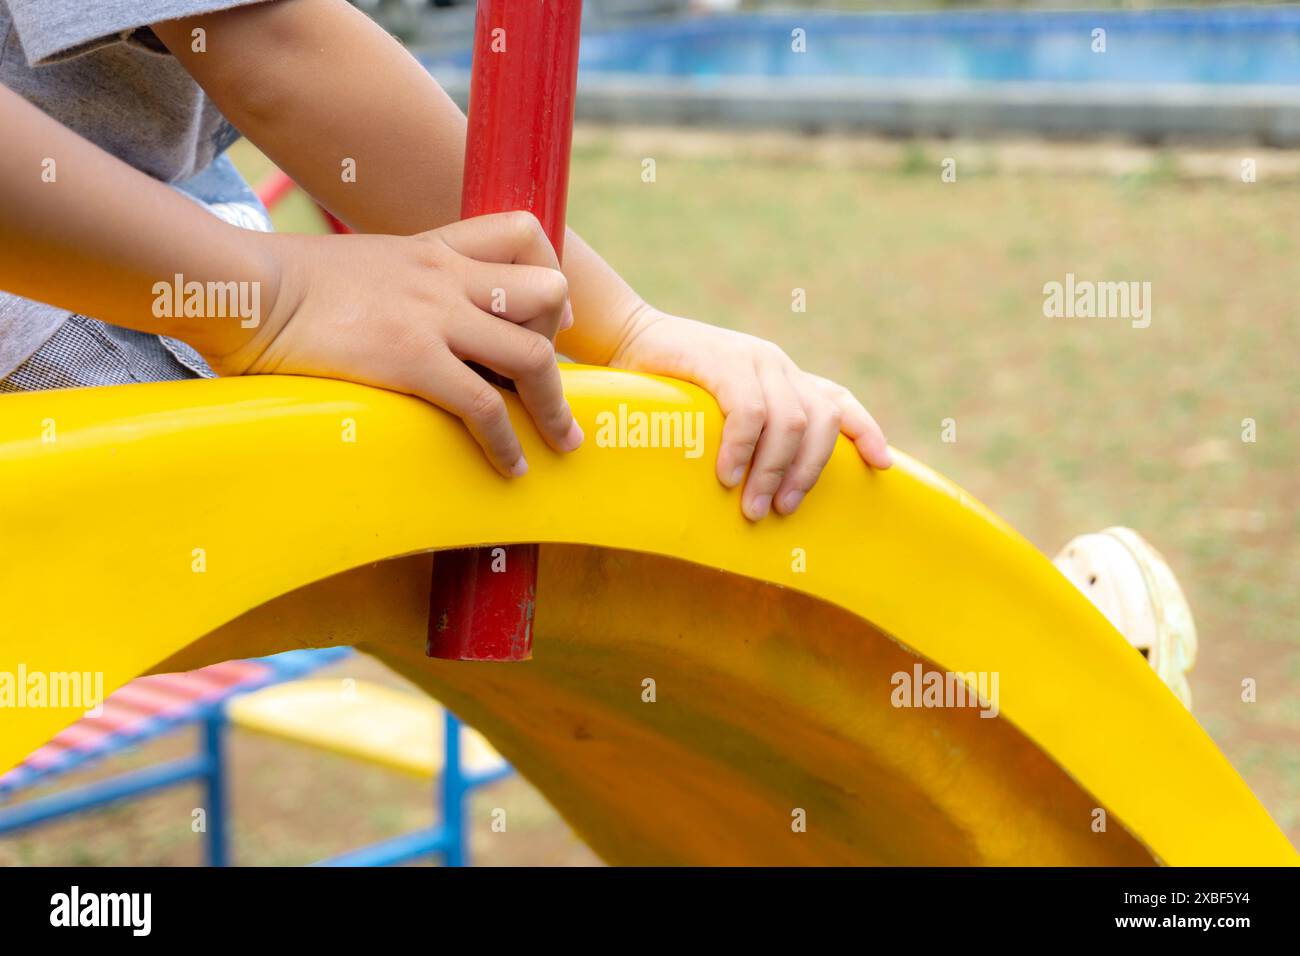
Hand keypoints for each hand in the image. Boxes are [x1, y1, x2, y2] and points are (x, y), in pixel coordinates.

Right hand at [221, 211, 580, 476]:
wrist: (240, 287)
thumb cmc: (283, 286)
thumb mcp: (361, 266)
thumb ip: (399, 283)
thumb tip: (399, 323)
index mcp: (434, 248)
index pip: (523, 232)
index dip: (547, 275)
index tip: (547, 320)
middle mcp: (446, 276)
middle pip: (547, 292)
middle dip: (558, 339)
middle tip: (547, 384)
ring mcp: (432, 316)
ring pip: (533, 355)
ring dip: (552, 405)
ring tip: (559, 441)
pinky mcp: (410, 359)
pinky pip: (485, 406)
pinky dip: (507, 443)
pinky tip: (510, 466)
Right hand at [611, 307, 891, 519]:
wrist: (626, 337)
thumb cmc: (670, 385)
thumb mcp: (721, 404)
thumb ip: (750, 428)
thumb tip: (765, 489)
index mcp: (782, 376)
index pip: (837, 399)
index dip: (864, 430)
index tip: (882, 464)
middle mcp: (777, 365)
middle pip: (820, 421)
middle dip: (807, 473)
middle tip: (782, 511)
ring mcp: (753, 359)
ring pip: (790, 422)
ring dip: (773, 472)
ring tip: (752, 507)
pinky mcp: (722, 361)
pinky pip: (748, 412)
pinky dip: (742, 449)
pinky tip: (726, 475)